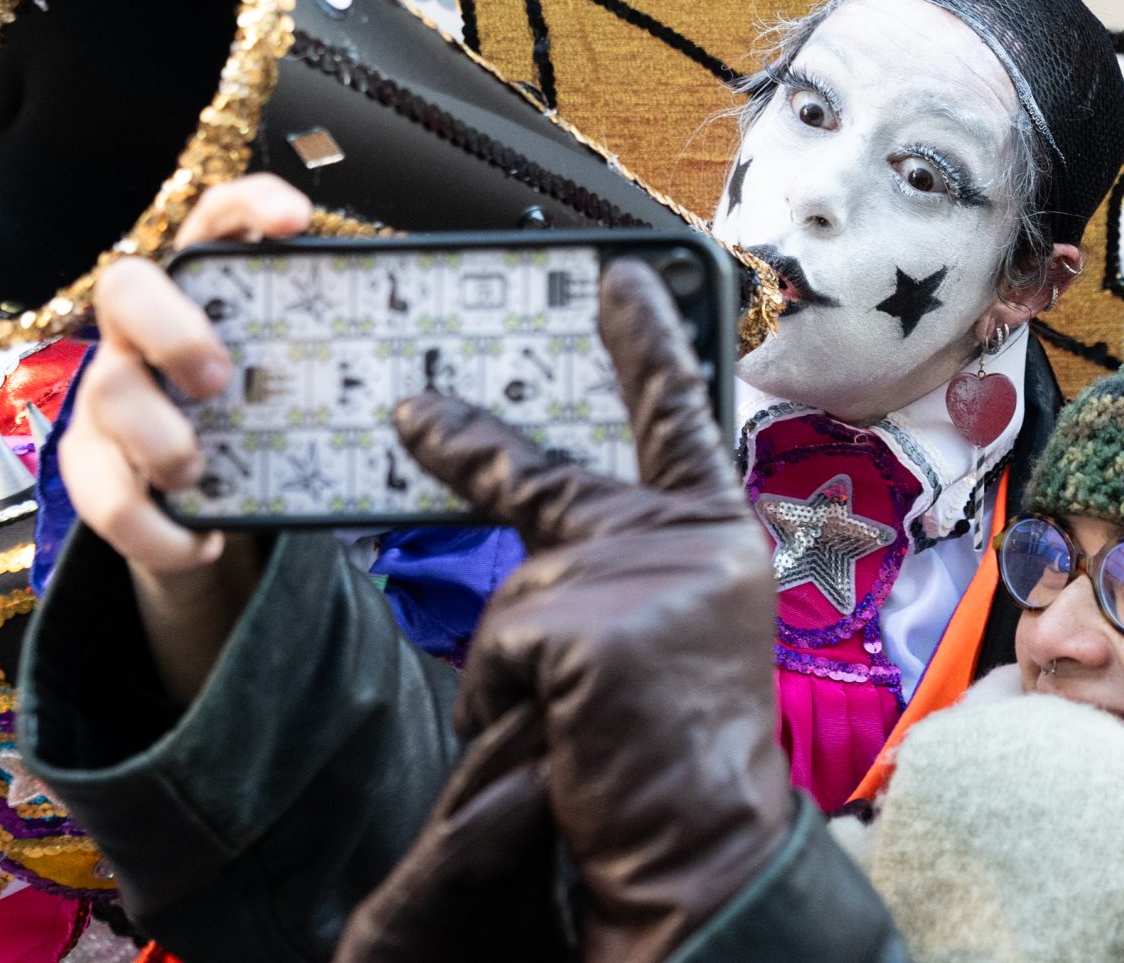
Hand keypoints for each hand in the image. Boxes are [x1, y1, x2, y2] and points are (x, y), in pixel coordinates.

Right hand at [55, 173, 309, 700]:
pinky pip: (101, 494)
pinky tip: (201, 541)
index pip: (217, 218)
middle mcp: (144, 329)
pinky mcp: (91, 462)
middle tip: (222, 378)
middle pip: (127, 287)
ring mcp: (109, 392)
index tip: (297, 222)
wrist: (212, 511)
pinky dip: (154, 528)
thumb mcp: (302, 388)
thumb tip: (440, 396)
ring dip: (161, 438)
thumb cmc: (268, 427)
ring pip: (107, 392)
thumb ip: (339, 373)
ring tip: (201, 471)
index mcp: (204, 290)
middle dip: (172, 328)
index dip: (250, 206)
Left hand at [336, 260, 791, 962]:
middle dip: (462, 443)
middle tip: (410, 410)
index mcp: (713, 537)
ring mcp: (638, 575)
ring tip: (585, 730)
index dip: (647, 340)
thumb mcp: (661, 639)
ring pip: (511, 601)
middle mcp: (687, 539)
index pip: (677, 418)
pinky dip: (506, 706)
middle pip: (542, 483)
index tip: (622, 274)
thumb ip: (616, 572)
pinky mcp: (585, 624)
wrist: (705, 849)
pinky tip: (566, 739)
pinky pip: (495, 655)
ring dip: (520, 673)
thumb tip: (532, 544)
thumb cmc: (680, 757)